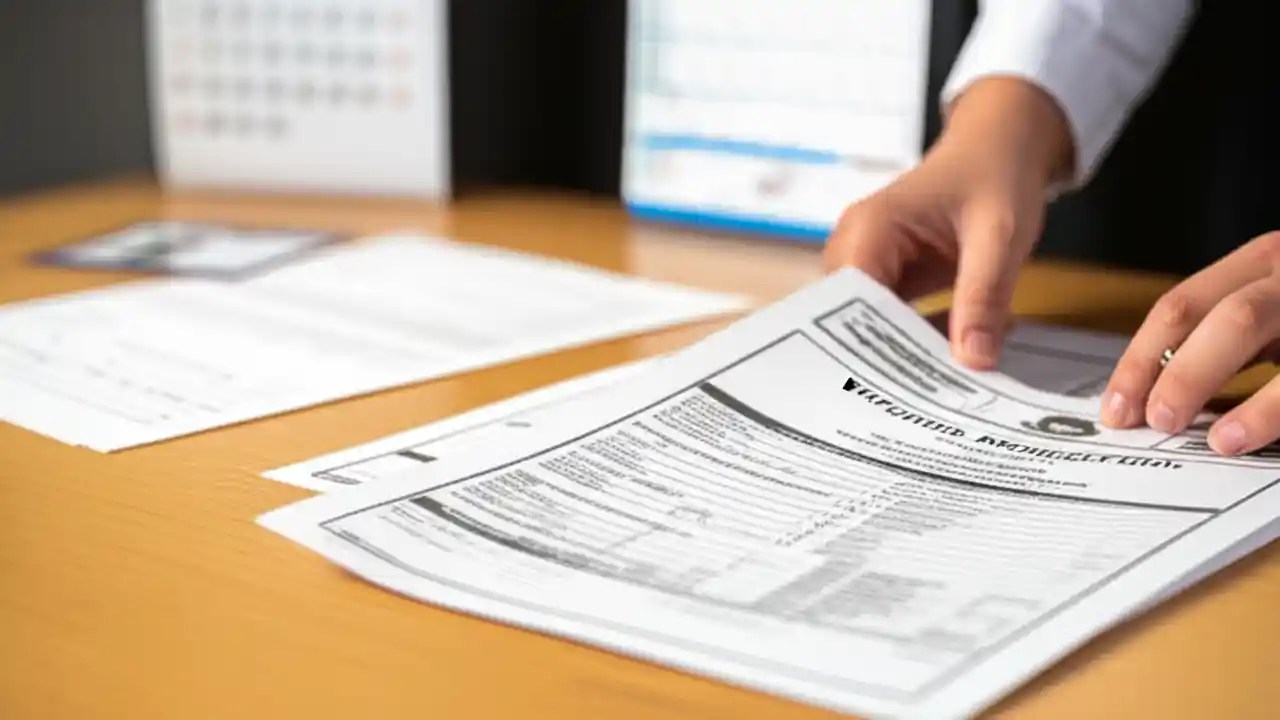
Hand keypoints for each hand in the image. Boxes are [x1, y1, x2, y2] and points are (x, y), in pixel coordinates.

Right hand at [824, 78, 1072, 368]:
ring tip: (940, 393)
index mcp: (869, 229)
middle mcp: (855, 249)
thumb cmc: (996, 175)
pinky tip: (952, 363)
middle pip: (851, 322)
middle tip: (925, 403)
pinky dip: (919, 345)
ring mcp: (868, 265)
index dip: (867, 347)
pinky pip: (892, 324)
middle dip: (886, 361)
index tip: (899, 390)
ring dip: (904, 357)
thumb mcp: (1001, 235)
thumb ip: (984, 296)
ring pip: (870, 329)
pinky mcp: (888, 281)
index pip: (847, 303)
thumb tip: (973, 361)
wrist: (1001, 148)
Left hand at [1101, 231, 1279, 454]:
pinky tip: (1264, 437)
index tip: (1115, 409)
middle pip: (1234, 318)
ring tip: (1217, 442)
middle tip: (1155, 421)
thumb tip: (1153, 395)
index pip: (1182, 306)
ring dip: (1256, 401)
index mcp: (1262, 262)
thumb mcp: (1269, 311)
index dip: (1142, 359)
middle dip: (1187, 372)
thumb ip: (1223, 341)